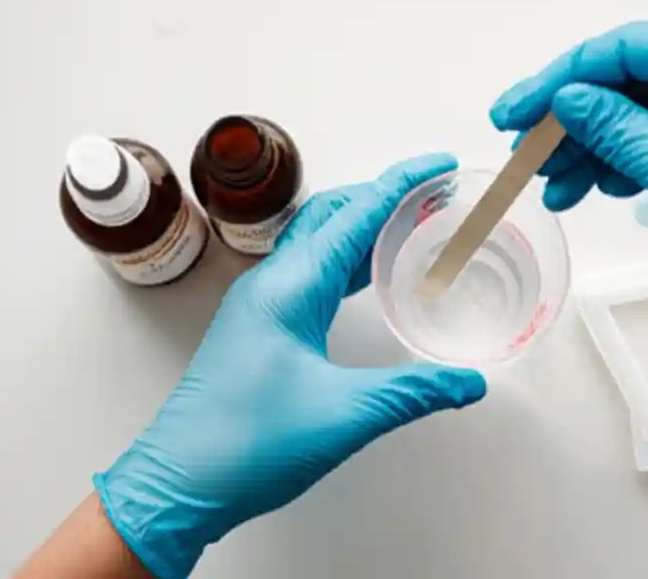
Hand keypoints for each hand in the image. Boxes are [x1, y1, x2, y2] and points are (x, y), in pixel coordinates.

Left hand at [94, 154, 486, 578]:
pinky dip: (349, 260)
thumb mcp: (345, 416)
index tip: (440, 165)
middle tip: (436, 194)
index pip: (357, 214)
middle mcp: (272, 283)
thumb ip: (413, 393)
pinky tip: (372, 274)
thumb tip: (469, 383)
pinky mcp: (261, 327)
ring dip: (367, 226)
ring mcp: (262, 303)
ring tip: (415, 225)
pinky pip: (311, 272)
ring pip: (321, 242)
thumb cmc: (245, 445)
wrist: (178, 483)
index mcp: (290, 287)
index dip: (403, 184)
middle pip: (335, 214)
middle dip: (387, 195)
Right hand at [491, 21, 647, 366]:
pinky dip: (630, 165)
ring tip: (555, 190)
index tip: (513, 114)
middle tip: (526, 160)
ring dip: (597, 148)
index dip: (563, 77)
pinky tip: (596, 191)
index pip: (631, 47)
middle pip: (636, 80)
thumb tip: (567, 100)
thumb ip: (621, 130)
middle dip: (576, 120)